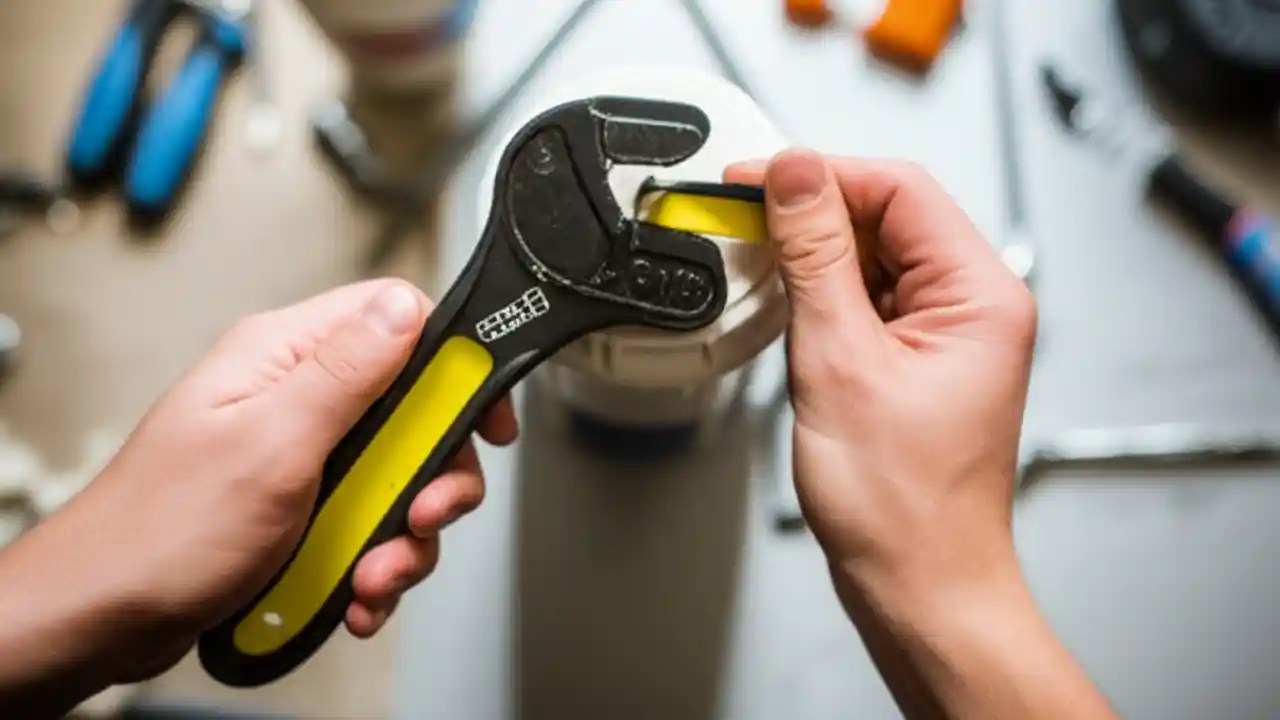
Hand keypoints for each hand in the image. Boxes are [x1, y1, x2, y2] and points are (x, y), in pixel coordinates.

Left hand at [0, 280, 515, 702]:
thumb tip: (403, 305)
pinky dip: (372, 565)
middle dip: (429, 477)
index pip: (396, 320)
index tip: (481, 415)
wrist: (106, 617)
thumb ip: (346, 372)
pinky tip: (352, 592)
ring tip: (371, 575)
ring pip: (397, 479)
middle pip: (412, 413)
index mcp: (284, 357)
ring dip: (399, 539)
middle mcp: (295, 399)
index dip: (454, 364)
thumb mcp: (272, 442)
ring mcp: (299, 455)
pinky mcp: (301, 506)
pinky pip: (367, 524)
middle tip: (418, 516)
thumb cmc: (161, 531)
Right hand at [727, 151, 1034, 598]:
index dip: (820, 174)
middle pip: (888, 216)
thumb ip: (815, 258)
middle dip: (810, 212)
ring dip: (812, 254)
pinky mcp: (918, 360)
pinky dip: (821, 293)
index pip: (899, 189)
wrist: (919, 586)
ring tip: (756, 264)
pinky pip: (868, 299)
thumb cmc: (902, 507)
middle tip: (740, 216)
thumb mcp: (840, 362)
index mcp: (980, 295)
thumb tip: (795, 177)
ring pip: (873, 257)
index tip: (753, 178)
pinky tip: (785, 304)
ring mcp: (947, 335)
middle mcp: (974, 307)